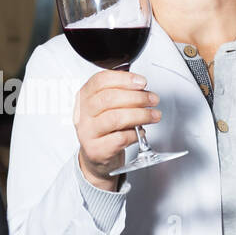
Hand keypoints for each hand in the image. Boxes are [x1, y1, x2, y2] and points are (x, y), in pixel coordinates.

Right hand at [74, 70, 160, 189]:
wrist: (96, 155)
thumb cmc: (105, 127)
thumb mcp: (107, 106)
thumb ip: (121, 93)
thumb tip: (141, 88)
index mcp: (84, 97)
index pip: (100, 81)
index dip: (123, 79)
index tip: (142, 82)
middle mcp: (82, 114)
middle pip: (108, 98)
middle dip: (136, 97)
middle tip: (152, 99)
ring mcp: (87, 133)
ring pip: (115, 118)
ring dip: (140, 115)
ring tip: (153, 115)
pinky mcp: (96, 150)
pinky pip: (120, 138)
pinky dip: (135, 133)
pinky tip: (141, 131)